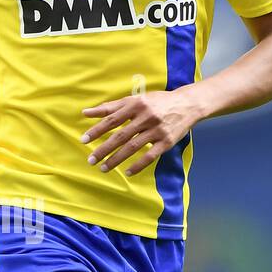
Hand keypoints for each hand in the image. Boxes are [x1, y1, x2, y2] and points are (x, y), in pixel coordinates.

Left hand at [80, 89, 197, 175]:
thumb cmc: (157, 102)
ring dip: (117, 159)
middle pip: (120, 136)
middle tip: (91, 160)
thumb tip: (85, 113)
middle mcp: (146, 117)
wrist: (187, 104)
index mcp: (136, 105)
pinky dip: (138, 165)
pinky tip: (127, 172)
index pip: (112, 119)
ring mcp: (157, 130)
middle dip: (104, 149)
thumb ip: (110, 107)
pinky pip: (150, 156)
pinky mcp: (166, 141)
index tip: (83, 140)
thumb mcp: (135, 99)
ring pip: (133, 147)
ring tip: (104, 168)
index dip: (97, 130)